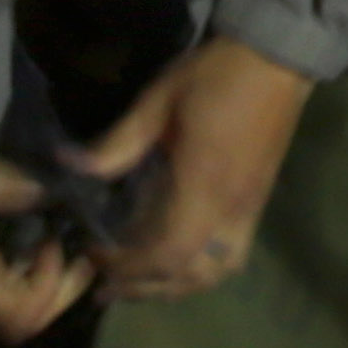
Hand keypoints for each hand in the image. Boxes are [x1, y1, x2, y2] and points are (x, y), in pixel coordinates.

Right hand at [0, 138, 93, 339]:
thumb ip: (1, 186)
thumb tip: (43, 195)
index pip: (24, 317)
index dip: (54, 286)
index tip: (53, 241)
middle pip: (16, 322)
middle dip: (51, 290)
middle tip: (66, 249)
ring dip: (27, 285)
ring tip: (40, 241)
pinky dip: (1, 280)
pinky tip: (3, 245)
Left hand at [73, 31, 312, 302]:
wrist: (277, 60)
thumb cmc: (216, 76)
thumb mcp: (158, 101)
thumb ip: (117, 142)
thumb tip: (70, 166)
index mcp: (205, 183)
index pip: (167, 252)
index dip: (129, 266)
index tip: (95, 253)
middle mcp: (231, 208)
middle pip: (192, 275)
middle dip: (147, 287)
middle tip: (108, 284)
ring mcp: (249, 210)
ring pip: (216, 272)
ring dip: (176, 285)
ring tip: (139, 282)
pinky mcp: (256, 205)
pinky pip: (230, 257)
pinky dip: (199, 271)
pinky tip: (174, 261)